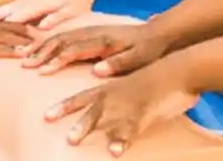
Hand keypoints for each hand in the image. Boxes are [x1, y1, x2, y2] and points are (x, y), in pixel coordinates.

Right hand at [20, 21, 169, 75]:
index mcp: (103, 40)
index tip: (41, 71)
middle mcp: (93, 32)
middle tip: (24, 63)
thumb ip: (118, 63)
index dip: (56, 59)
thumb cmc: (149, 49)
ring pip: (61, 35)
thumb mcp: (139, 58)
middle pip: (61, 39)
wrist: (158, 32)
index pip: (74, 49)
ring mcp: (91, 30)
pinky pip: (65, 34)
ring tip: (27, 57)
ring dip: (43, 46)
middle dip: (41, 51)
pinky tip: (42, 48)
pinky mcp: (91, 31)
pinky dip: (50, 41)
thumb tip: (97, 70)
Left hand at [44, 58, 199, 156]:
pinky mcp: (144, 112)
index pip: (80, 97)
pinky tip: (115, 152)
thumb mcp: (127, 85)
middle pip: (87, 108)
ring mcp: (128, 103)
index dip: (62, 106)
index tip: (45, 115)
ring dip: (86, 127)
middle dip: (68, 117)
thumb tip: (102, 106)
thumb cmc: (153, 78)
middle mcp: (114, 95)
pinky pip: (131, 128)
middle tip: (49, 124)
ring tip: (71, 141)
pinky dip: (122, 139)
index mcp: (108, 88)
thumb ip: (113, 95)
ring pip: (104, 117)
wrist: (177, 70)